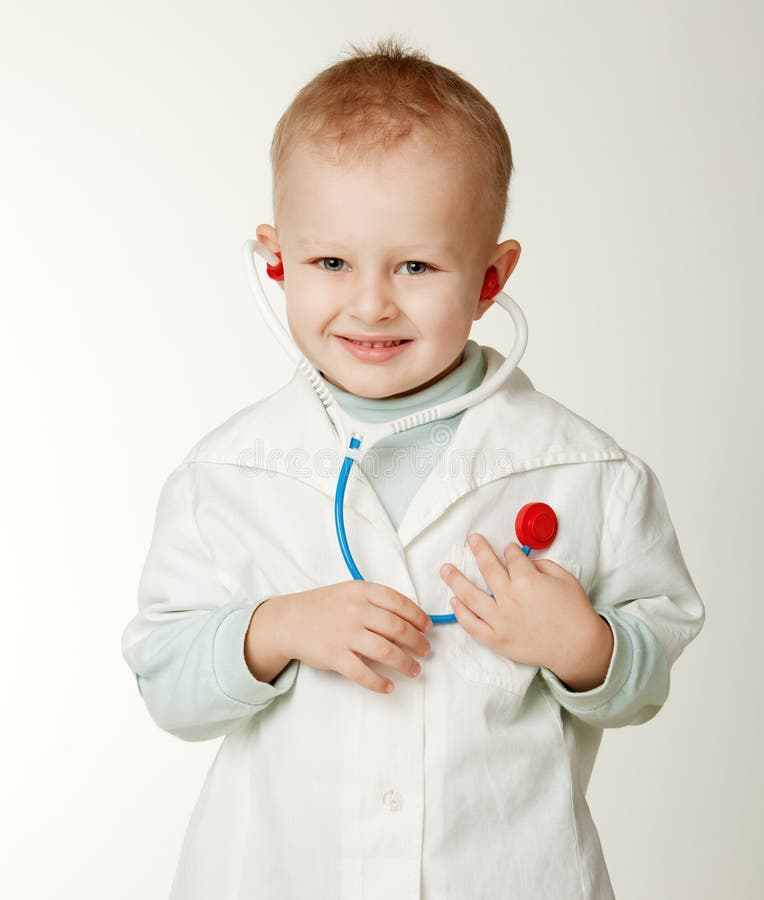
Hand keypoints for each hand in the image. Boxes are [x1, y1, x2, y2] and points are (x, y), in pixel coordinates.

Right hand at [270, 581, 432, 694]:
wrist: (288, 620)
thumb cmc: (323, 607)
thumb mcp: (349, 592)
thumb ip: (375, 601)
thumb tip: (409, 619)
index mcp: (361, 591)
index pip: (399, 603)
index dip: (418, 617)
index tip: (428, 628)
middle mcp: (356, 610)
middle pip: (397, 628)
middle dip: (417, 642)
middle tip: (426, 652)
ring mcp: (345, 634)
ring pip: (386, 651)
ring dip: (406, 663)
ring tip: (414, 670)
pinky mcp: (335, 656)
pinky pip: (363, 673)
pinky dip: (379, 682)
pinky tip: (389, 686)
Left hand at [439, 534, 611, 686]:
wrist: (578, 647)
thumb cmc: (574, 612)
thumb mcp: (565, 578)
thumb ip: (543, 565)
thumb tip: (525, 561)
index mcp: (527, 581)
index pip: (511, 558)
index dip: (509, 550)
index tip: (506, 548)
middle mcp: (509, 599)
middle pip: (488, 569)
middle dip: (479, 551)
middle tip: (472, 540)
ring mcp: (500, 621)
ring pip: (471, 596)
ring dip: (456, 580)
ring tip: (445, 569)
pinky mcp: (497, 640)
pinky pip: (473, 626)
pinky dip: (461, 614)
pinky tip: (454, 601)